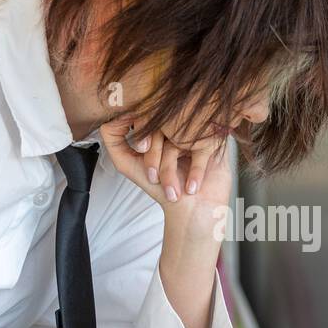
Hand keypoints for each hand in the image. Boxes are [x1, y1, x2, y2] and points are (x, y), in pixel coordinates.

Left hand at [99, 116, 231, 214]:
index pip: (145, 117)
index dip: (140, 135)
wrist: (191, 211)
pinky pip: (198, 150)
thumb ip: (113, 139)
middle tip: (153, 178)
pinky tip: (190, 188)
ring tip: (172, 191)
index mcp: (159, 128)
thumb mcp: (127, 163)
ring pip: (177, 140)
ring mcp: (196, 134)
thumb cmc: (161, 188)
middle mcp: (177, 127)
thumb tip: (114, 116)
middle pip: (159, 128)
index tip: (140, 152)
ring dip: (169, 171)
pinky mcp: (213, 144)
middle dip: (152, 159)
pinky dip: (193, 174)